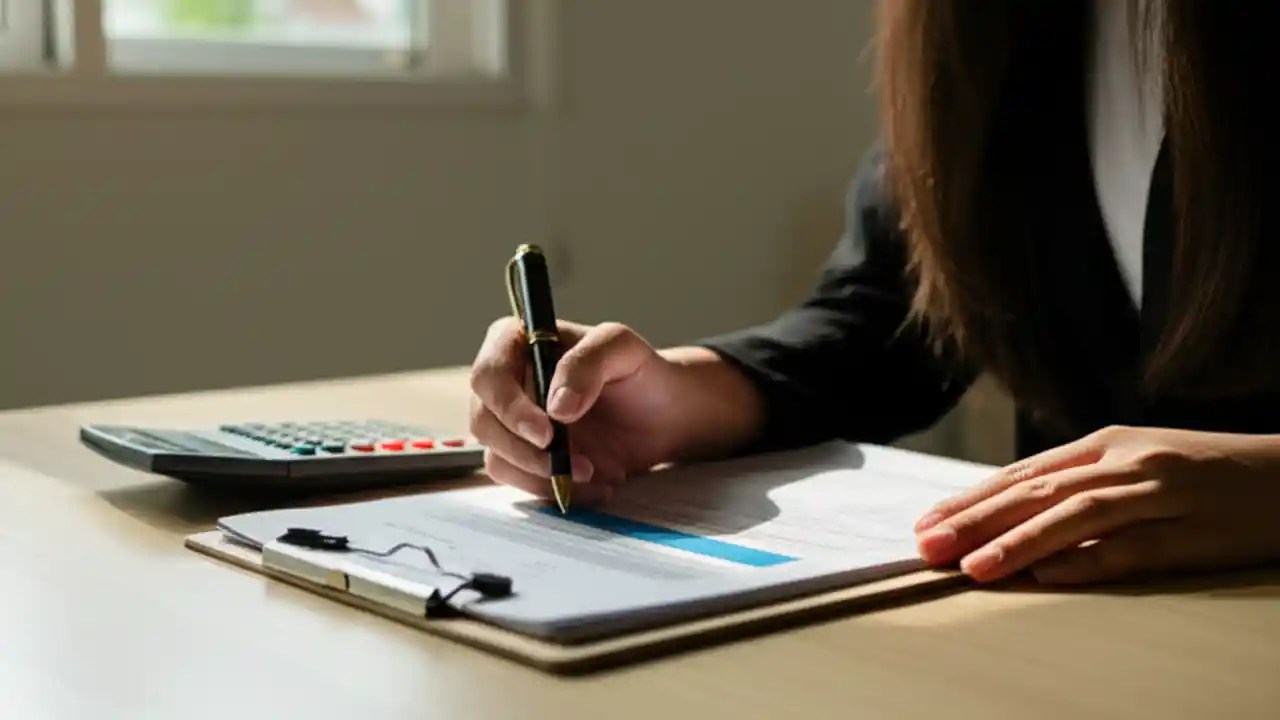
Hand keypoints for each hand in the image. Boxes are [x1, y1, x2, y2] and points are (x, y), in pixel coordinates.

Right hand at [469, 318, 762, 504]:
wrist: (660, 416)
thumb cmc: (638, 372)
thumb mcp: (622, 349)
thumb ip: (588, 363)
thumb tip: (556, 406)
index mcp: (516, 342)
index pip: (489, 374)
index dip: (508, 406)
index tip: (546, 432)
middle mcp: (505, 382)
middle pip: (483, 420)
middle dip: (525, 449)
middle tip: (575, 463)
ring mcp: (510, 423)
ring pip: (496, 455)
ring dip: (541, 473)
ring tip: (593, 472)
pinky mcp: (523, 457)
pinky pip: (518, 481)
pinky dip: (552, 488)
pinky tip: (591, 484)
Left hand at [913, 425, 1279, 584]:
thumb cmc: (1203, 473)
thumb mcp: (1135, 463)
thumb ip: (1077, 484)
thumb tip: (1009, 515)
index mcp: (1106, 445)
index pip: (1024, 474)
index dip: (971, 499)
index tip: (925, 523)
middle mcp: (1126, 463)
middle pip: (1038, 493)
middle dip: (976, 521)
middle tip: (927, 546)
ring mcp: (1161, 495)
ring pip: (1077, 518)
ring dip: (1019, 543)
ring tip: (973, 567)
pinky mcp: (1195, 532)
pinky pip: (1134, 549)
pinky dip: (1089, 561)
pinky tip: (1048, 576)